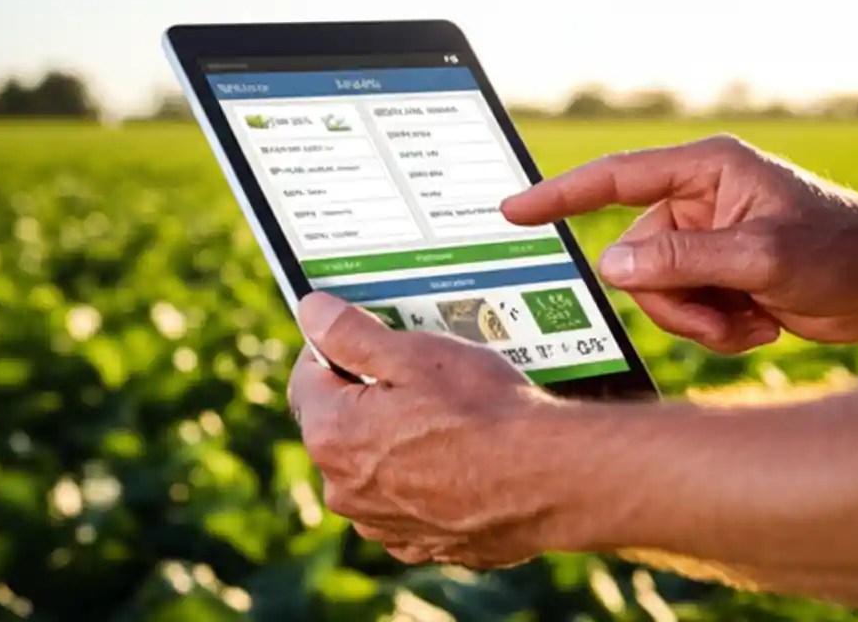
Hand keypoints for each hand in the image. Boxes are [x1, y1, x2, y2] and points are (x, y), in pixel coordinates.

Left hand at [288, 292, 575, 567]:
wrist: (550, 479)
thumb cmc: (484, 411)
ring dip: (395, 443)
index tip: (369, 338)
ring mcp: (382, 525)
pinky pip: (407, 504)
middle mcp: (344, 490)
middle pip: (339, 425)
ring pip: (373, 468)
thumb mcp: (416, 354)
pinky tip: (462, 461)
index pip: (307, 377)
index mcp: (331, 435)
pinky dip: (424, 482)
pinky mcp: (421, 545)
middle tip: (421, 376)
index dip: (335, 349)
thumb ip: (352, 334)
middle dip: (368, 398)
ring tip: (449, 419)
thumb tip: (311, 311)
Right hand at [502, 136, 857, 349]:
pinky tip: (761, 323)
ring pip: (654, 294)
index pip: (616, 179)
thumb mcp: (765, 257)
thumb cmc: (845, 251)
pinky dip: (714, 329)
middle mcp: (697, 204)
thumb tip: (613, 268)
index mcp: (705, 172)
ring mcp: (703, 243)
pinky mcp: (713, 277)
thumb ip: (686, 261)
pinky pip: (679, 313)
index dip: (560, 195)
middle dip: (677, 299)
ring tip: (753, 318)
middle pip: (635, 260)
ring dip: (699, 320)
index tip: (513, 210)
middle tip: (729, 310)